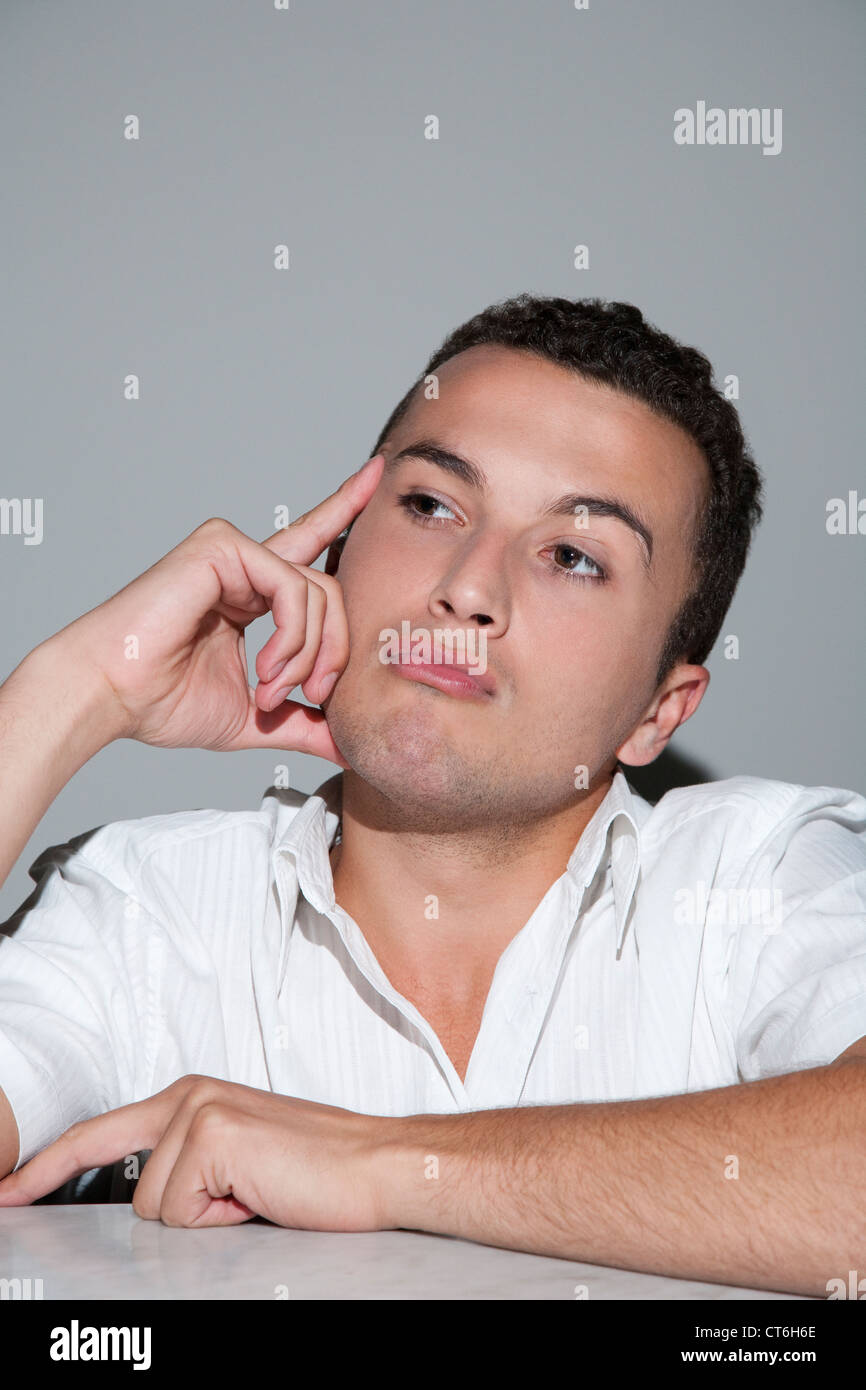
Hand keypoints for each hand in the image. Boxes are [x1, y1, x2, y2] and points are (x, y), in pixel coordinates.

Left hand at [0, 1075, 397, 1229]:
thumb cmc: (319, 1172)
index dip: (46, 1168)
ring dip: (209, 1219)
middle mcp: (188, 1093)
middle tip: (245, 1198)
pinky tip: (262, 1194)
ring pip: (156, 1207)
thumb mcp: (240, 1160)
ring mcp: (196, 1109)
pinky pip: (180, 1211)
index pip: (100, 1135)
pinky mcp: (210, 1135)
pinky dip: (222, 1219)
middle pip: (132, 1186)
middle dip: (182, 1212)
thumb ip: (188, 1165)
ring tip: (260, 1194)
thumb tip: (149, 1200)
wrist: (378, 1167)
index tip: (7, 1192)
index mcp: (193, 1095)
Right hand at [46, 455, 383, 758]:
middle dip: (334, 653)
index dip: (344, 508)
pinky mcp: (223, 546)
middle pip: (330, 590)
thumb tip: (351, 746)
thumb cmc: (164, 702)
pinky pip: (292, 586)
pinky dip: (293, 636)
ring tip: (272, 691)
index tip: (376, 471)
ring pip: (317, 592)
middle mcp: (246, 565)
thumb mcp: (258, 718)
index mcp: (253, 594)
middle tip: (314, 698)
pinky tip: (266, 669)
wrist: (113, 694)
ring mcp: (234, 550)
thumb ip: (306, 724)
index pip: (312, 549)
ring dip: (307, 656)